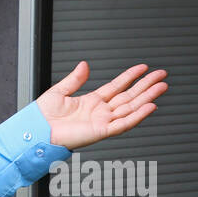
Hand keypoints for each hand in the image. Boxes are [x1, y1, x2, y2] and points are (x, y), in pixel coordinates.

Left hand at [35, 61, 166, 149]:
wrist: (36, 130)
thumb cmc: (43, 116)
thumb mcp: (60, 91)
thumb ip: (75, 78)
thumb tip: (85, 64)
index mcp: (91, 102)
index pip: (117, 86)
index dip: (131, 77)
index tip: (143, 68)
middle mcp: (100, 112)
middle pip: (129, 96)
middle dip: (146, 85)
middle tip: (161, 75)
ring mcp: (103, 121)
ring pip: (131, 108)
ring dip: (147, 97)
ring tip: (161, 87)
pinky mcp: (102, 131)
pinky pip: (124, 123)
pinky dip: (138, 115)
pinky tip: (150, 106)